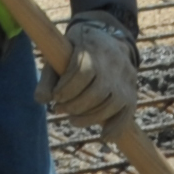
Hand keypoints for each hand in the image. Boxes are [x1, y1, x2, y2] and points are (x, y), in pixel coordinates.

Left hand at [43, 16, 137, 130]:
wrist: (109, 37)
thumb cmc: (77, 50)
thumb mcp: (59, 53)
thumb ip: (48, 77)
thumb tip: (42, 100)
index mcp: (94, 47)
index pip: (82, 72)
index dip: (66, 89)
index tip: (55, 97)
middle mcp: (114, 62)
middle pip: (97, 92)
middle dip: (75, 106)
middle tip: (59, 110)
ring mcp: (126, 77)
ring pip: (112, 103)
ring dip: (90, 118)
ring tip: (73, 120)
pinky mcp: (132, 91)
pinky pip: (128, 112)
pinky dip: (116, 127)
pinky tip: (104, 136)